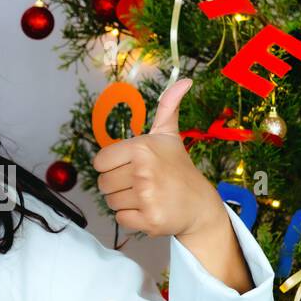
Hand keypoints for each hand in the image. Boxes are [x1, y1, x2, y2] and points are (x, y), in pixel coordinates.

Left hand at [93, 77, 226, 238]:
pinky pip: (121, 220)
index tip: (129, 168)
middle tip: (141, 184)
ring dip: (125, 202)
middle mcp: (143, 171)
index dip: (111, 167)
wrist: (200, 205)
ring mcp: (146, 196)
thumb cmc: (179, 168)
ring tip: (146, 196)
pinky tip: (149, 210)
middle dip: (118, 186)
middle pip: (103, 184)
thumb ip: (168, 106)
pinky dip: (132, 218)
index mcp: (141, 147)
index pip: (100, 162)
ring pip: (110, 203)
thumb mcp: (169, 134)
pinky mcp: (149, 219)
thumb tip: (184, 80)